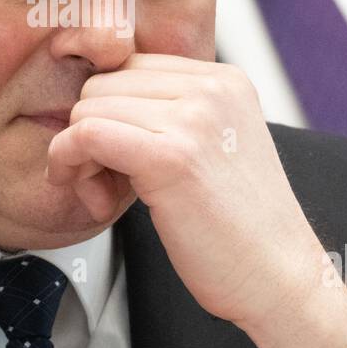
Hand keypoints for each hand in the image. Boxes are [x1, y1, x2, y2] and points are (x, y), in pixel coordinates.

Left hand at [46, 54, 346, 347]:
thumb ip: (169, 116)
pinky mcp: (170, 156)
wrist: (278, 280)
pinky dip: (68, 163)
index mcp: (224, 79)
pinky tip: (92, 199)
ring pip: (88, 107)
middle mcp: (211, 88)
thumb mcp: (213, 148)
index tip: (119, 161)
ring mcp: (193, 118)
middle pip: (102, 84)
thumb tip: (95, 103)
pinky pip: (85, 135)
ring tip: (111, 198)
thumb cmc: (240, 230)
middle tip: (111, 186)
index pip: (130, 67)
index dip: (111, 114)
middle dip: (92, 133)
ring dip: (82, 158)